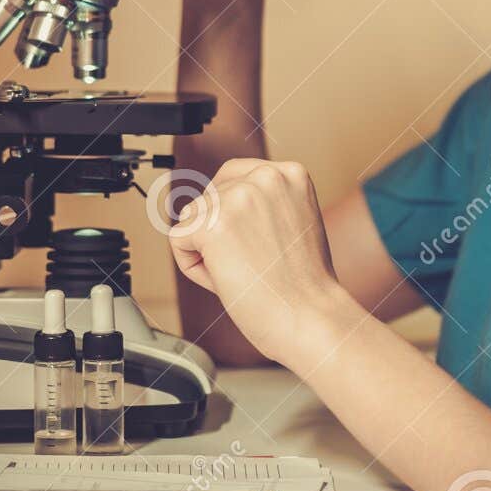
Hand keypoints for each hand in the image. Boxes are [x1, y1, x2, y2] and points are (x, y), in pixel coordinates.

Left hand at [167, 158, 353, 367]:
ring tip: (244, 272)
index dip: (233, 216)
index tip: (253, 243)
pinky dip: (193, 266)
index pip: (233, 177)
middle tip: (253, 263)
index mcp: (289, 172)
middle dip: (219, 233)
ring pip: (192, 219)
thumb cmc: (303, 285)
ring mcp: (238, 197)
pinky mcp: (212, 224)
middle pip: (209, 198)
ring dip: (207, 250)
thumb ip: (262, 204)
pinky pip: (178, 240)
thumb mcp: (293, 222)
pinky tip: (227, 279)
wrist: (311, 318)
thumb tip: (218, 201)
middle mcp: (265, 176)